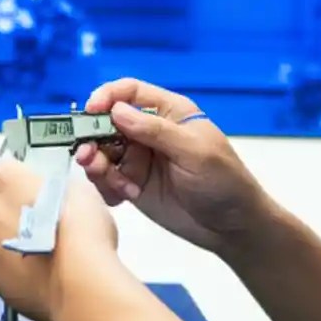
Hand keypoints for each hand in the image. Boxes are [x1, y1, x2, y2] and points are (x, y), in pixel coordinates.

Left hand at [0, 159, 119, 320]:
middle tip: (34, 226)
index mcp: (4, 176)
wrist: (77, 281)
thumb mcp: (77, 190)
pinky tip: (25, 269)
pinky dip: (0, 262)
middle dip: (2, 211)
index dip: (15, 183)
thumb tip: (54, 193)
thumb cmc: (80, 234)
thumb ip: (52, 187)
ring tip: (30, 251)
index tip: (27, 194)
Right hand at [75, 78, 272, 253]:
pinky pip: (106, 179)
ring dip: (95, 163)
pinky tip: (124, 197)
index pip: (130, 92)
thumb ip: (155, 131)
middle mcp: (148, 132)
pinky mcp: (132, 184)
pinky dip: (107, 186)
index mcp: (168, 112)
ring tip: (103, 177)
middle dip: (92, 136)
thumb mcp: (194, 152)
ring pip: (101, 152)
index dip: (107, 96)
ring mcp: (139, 159)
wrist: (233, 228)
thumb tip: (117, 111)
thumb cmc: (224, 181)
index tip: (91, 110)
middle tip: (87, 155)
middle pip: (106, 122)